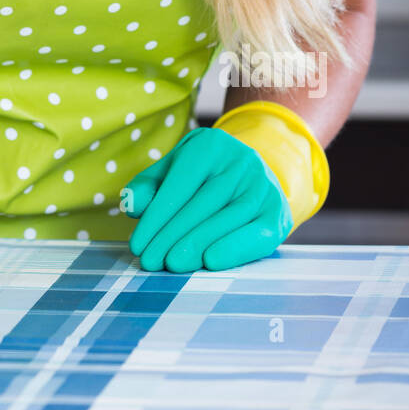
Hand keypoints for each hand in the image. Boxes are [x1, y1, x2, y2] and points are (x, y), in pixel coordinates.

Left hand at [120, 127, 292, 271]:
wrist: (255, 173)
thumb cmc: (204, 175)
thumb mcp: (174, 169)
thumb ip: (150, 185)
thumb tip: (130, 204)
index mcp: (210, 144)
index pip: (179, 184)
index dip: (156, 216)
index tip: (138, 245)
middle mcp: (241, 160)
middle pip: (202, 203)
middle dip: (172, 235)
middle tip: (151, 261)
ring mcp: (263, 185)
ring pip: (227, 218)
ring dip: (197, 245)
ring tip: (172, 265)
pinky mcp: (277, 211)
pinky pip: (257, 233)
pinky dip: (235, 248)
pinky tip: (211, 262)